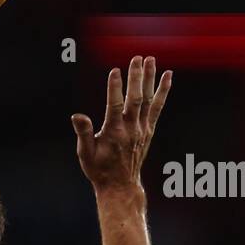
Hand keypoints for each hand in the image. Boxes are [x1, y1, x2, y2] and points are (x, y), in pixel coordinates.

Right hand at [71, 56, 170, 195]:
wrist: (120, 185)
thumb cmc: (99, 169)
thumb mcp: (85, 154)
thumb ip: (83, 133)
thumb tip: (77, 116)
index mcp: (113, 133)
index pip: (115, 106)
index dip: (115, 88)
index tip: (115, 71)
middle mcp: (131, 129)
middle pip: (136, 99)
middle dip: (136, 78)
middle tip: (136, 58)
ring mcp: (142, 129)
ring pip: (148, 100)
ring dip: (150, 79)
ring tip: (151, 60)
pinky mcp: (149, 130)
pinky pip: (157, 107)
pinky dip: (163, 91)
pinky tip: (167, 76)